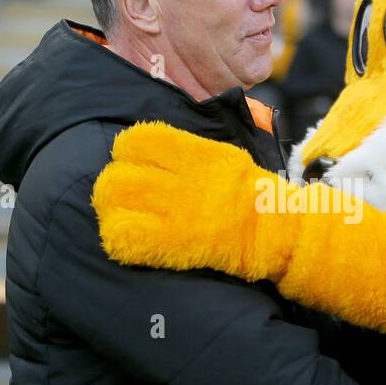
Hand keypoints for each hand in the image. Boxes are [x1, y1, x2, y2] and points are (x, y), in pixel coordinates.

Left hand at [92, 121, 280, 280]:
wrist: (274, 230)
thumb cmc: (248, 193)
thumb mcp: (223, 155)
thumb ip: (187, 148)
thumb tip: (152, 143)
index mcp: (192, 154)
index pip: (135, 141)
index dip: (126, 153)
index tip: (133, 164)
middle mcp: (179, 180)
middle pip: (116, 175)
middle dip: (112, 185)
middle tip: (120, 196)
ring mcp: (175, 213)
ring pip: (114, 202)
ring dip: (110, 210)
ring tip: (120, 217)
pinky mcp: (173, 243)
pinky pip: (125, 237)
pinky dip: (117, 238)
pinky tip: (125, 239)